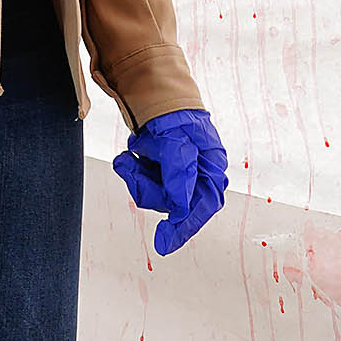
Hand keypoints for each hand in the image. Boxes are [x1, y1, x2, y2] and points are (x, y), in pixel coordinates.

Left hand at [112, 108, 229, 257]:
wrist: (158, 96)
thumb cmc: (177, 115)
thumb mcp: (178, 140)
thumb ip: (179, 173)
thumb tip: (180, 207)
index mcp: (211, 173)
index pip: (200, 207)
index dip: (182, 228)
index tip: (163, 244)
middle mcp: (197, 180)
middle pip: (169, 202)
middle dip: (145, 185)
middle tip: (129, 165)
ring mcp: (177, 179)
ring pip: (151, 193)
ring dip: (135, 174)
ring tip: (129, 155)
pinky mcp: (159, 176)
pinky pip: (142, 183)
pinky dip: (131, 169)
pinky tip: (131, 156)